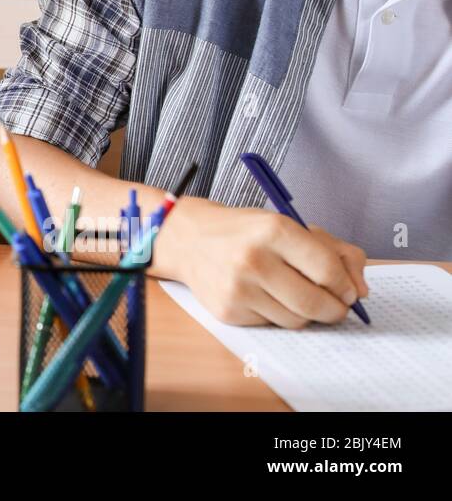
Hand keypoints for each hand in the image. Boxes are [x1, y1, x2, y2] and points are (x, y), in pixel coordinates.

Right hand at [154, 198, 368, 327]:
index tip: (348, 291)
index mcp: (274, 229)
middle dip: (335, 309)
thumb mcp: (289, 225)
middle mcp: (254, 259)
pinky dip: (277, 315)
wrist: (189, 239)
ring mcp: (238, 288)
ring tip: (296, 296)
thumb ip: (334, 250)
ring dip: (306, 313)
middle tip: (336, 306)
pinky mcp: (228, 311)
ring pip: (297, 319)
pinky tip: (265, 297)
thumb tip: (361, 289)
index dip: (346, 286)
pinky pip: (271, 324)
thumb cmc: (246, 232)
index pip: (328, 270)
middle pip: (316, 303)